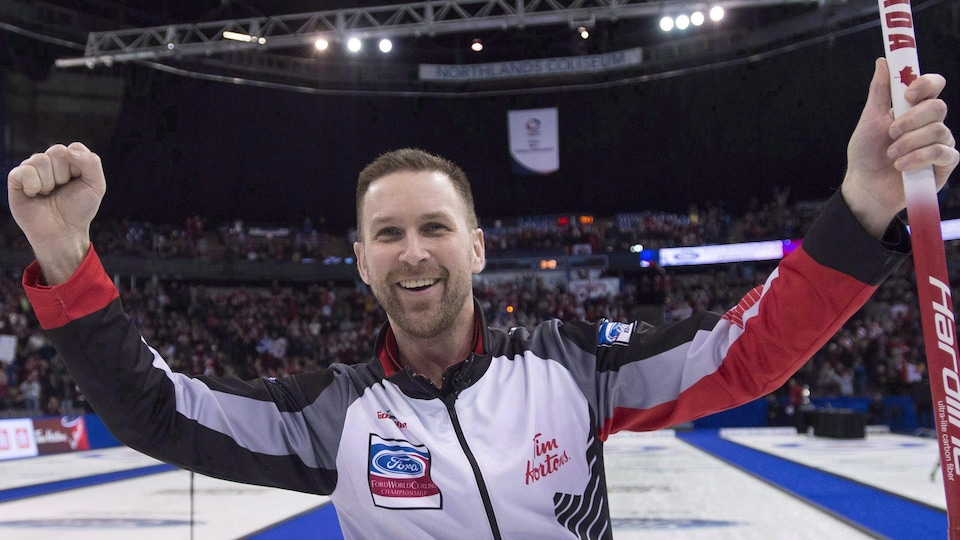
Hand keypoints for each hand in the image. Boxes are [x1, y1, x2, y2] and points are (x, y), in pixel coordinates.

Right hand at [7, 142, 105, 283]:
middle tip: (62, 190)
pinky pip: (23, 171)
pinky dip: (33, 186)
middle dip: (64, 174)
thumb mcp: (96, 186)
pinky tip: (34, 195)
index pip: (74, 148)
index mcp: (69, 161)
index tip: (79, 182)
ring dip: (49, 182)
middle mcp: (49, 162)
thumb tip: (69, 150)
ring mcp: (32, 169)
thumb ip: (91, 163)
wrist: (63, 232)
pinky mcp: (16, 179)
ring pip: (39, 160)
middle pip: (57, 151)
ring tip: (48, 194)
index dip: (79, 166)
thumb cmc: (79, 209)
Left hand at [841, 58, 957, 237]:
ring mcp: (940, 144)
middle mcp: (931, 124)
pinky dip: (918, 158)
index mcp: (914, 109)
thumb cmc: (866, 154)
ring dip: (910, 143)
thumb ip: (880, 92)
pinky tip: (902, 166)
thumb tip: (883, 61)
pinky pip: (942, 153)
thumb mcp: (870, 120)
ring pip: (939, 130)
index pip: (934, 86)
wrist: (865, 186)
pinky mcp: (944, 165)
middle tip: (891, 133)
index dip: (925, 84)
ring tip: (891, 155)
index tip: (907, 95)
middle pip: (938, 107)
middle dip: (911, 120)